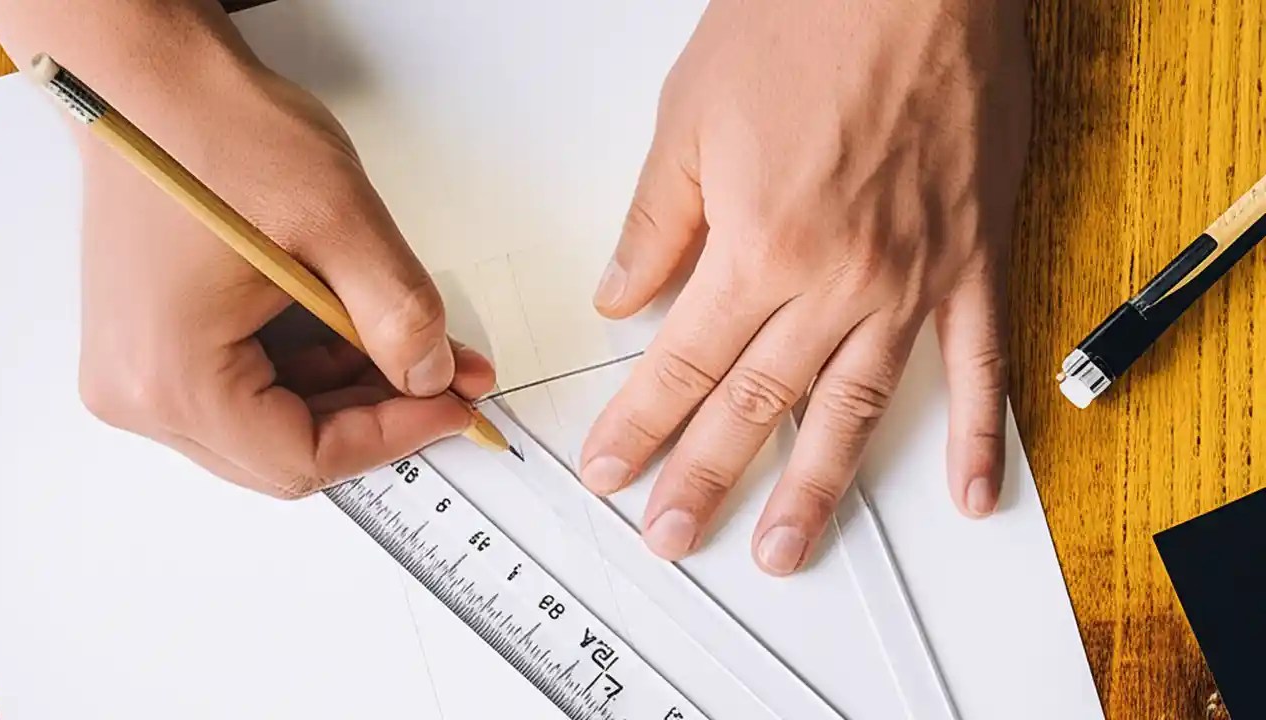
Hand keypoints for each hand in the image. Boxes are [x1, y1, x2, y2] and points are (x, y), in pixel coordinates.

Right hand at [76, 55, 493, 497]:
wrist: (146, 78)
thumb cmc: (213, 130)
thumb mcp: (336, 220)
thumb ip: (398, 314)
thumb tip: (435, 379)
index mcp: (172, 378)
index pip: (303, 457)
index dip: (394, 435)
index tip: (454, 404)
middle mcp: (138, 393)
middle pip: (284, 453)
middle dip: (378, 416)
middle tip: (449, 379)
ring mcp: (138, 373)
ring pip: (270, 425)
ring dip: (350, 394)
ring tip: (414, 348)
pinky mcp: (152, 347)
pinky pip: (247, 389)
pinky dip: (311, 371)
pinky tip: (357, 331)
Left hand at [581, 0, 1030, 573]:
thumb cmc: (808, 20)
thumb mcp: (693, 114)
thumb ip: (657, 220)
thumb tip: (621, 293)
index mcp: (759, 244)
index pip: (681, 362)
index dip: (639, 423)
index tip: (611, 471)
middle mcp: (836, 279)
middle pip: (756, 403)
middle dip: (705, 477)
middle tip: (672, 535)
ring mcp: (912, 280)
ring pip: (853, 408)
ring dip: (815, 487)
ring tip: (785, 547)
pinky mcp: (973, 261)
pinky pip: (978, 366)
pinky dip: (976, 434)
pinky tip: (968, 492)